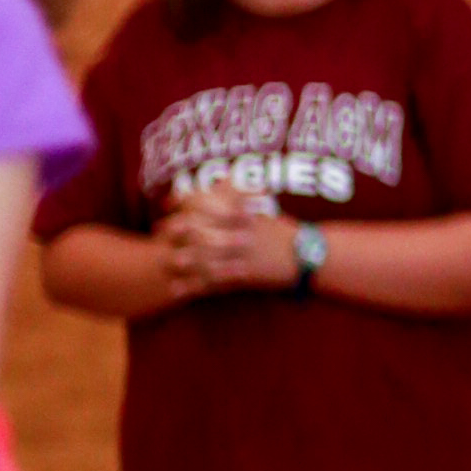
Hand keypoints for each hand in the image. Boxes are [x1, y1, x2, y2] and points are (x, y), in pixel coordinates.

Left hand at [153, 188, 297, 299]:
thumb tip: (221, 181)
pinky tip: (181, 289)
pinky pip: (217, 280)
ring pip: (207, 255)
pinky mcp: (247, 274)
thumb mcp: (265, 209)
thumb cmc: (288, 232)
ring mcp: (243, 253)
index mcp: (245, 212)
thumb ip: (240, 196)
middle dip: (178, 230)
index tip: (168, 202)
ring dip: (186, 258)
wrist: (312, 256)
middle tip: (158, 231)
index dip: (185, 201)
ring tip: (168, 262)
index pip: (209, 201)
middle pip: (202, 227)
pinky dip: (197, 285)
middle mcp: (241, 231)